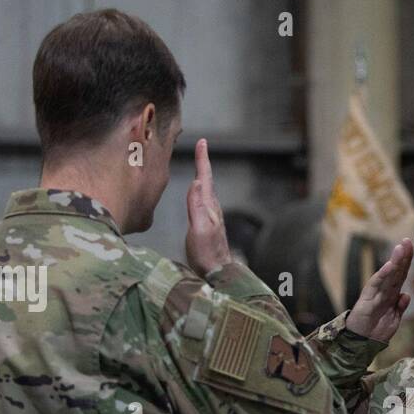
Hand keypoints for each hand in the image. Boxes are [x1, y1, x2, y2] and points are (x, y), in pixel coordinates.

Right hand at [185, 138, 231, 275]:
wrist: (217, 272)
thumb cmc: (206, 253)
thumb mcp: (199, 229)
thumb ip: (196, 205)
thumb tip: (196, 181)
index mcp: (209, 206)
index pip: (205, 177)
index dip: (202, 159)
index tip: (202, 142)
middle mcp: (212, 208)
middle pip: (207, 180)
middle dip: (203, 162)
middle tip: (201, 146)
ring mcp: (211, 216)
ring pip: (206, 189)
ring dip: (202, 174)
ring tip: (199, 163)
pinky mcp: (208, 224)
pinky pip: (203, 200)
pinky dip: (201, 189)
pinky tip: (199, 192)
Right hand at [345, 240, 413, 341]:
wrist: (361, 343)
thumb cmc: (376, 331)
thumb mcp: (394, 319)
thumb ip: (400, 307)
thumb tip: (406, 295)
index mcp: (391, 295)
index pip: (401, 276)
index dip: (408, 263)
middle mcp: (383, 290)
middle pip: (395, 271)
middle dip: (402, 256)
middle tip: (408, 241)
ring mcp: (375, 293)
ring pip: (387, 274)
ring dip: (394, 261)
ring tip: (400, 248)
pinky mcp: (367, 298)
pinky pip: (376, 285)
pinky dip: (383, 275)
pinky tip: (390, 266)